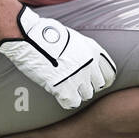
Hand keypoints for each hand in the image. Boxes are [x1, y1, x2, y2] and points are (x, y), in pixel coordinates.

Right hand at [0, 6, 116, 110]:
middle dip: (87, 85)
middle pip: (98, 86)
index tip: (94, 82)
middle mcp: (90, 64)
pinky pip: (72, 103)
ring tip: (64, 86)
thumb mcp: (72, 38)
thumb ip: (83, 51)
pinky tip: (58, 93)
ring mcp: (79, 77)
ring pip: (86, 95)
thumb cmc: (45, 34)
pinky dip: (65, 100)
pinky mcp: (65, 89)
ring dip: (76, 93)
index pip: (110, 73)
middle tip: (74, 83)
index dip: (102, 80)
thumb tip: (85, 62)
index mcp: (93, 50)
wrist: (28, 38)